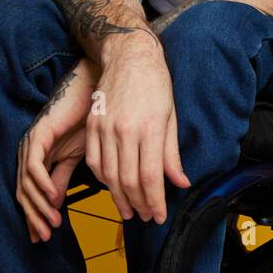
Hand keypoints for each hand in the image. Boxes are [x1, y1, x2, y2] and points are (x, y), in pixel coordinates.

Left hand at [16, 56, 98, 242]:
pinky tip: (54, 196)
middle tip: (46, 235)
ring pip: (26, 183)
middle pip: (23, 193)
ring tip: (53, 221)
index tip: (45, 236)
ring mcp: (32, 142)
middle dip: (34, 217)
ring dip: (38, 205)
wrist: (97, 90)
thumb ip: (63, 177)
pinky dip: (42, 184)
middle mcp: (30, 151)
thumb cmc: (91, 118)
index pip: (30, 193)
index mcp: (39, 157)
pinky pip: (34, 165)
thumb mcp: (79, 156)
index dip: (35, 216)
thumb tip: (57, 202)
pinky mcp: (38, 134)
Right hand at [84, 28, 190, 224]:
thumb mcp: (171, 116)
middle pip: (128, 180)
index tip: (158, 216)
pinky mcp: (92, 125)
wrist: (129, 56)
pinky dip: (103, 179)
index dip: (154, 201)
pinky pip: (94, 161)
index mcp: (150, 128)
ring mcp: (105, 128)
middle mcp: (125, 130)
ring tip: (129, 210)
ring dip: (119, 197)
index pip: (150, 176)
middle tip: (144, 217)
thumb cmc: (156, 84)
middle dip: (138, 204)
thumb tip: (180, 182)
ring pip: (109, 174)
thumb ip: (172, 154)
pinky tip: (112, 187)